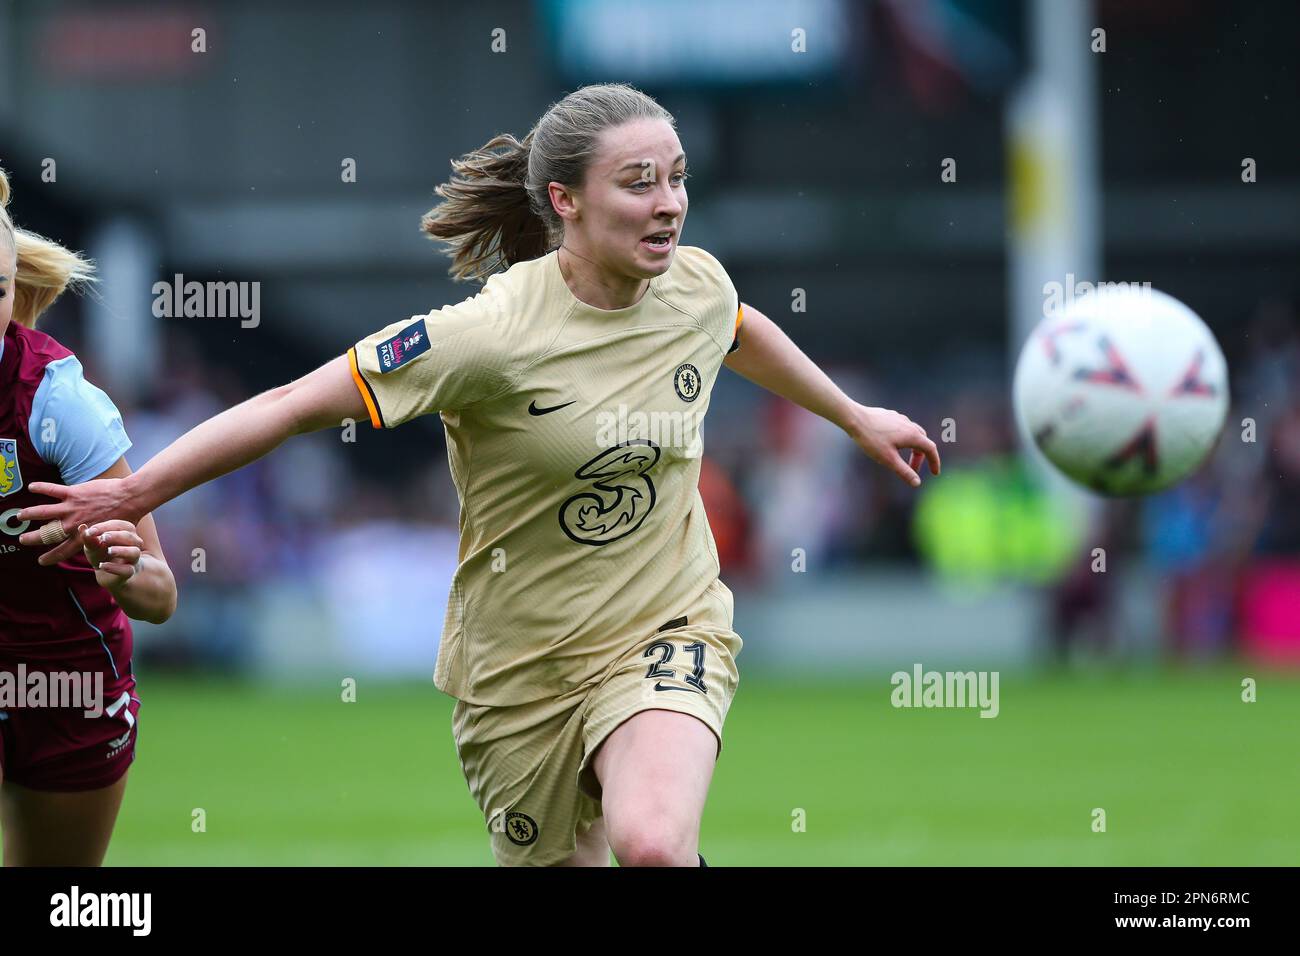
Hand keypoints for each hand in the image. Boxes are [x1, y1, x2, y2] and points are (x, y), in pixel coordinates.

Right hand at [17, 477, 139, 565]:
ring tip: (20, 516)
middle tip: (23, 539)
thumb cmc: (127, 516)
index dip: (51, 557)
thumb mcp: (112, 536)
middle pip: (47, 534)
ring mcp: (72, 508)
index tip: (41, 561)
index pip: (63, 551)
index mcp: (84, 537)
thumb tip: (98, 547)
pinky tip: (31, 487)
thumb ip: (101, 541)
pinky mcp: (74, 493)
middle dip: (33, 538)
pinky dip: (40, 488)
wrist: (131, 498)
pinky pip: (52, 490)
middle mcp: (74, 524)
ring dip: (30, 514)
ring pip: (44, 512)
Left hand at [81, 520, 144, 589]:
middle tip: (103, 538)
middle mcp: (133, 544)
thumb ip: (88, 538)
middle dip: (116, 536)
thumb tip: (82, 527)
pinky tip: (102, 565)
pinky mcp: (129, 572)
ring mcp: (132, 559)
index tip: (90, 531)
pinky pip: (127, 570)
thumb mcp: (93, 545)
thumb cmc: (101, 553)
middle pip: (130, 537)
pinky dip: (115, 568)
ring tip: (109, 550)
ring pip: (134, 552)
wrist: (106, 573)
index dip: (106, 527)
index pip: (120, 525)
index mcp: (126, 532)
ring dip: (121, 550)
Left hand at [844, 405, 940, 486]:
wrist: (854, 418)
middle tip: (912, 470)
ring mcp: (899, 418)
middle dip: (921, 457)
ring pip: (913, 433)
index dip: (935, 462)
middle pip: (923, 441)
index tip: (935, 473)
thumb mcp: (889, 460)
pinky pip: (903, 428)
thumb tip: (917, 483)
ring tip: (902, 458)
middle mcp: (909, 424)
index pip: (931, 449)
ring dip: (912, 447)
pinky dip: (904, 439)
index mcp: (912, 435)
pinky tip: (892, 444)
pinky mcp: (890, 416)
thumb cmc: (871, 439)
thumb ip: (904, 471)